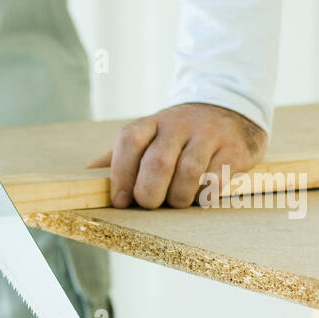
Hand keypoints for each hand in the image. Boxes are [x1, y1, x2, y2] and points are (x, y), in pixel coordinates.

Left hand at [89, 103, 267, 208]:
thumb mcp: (149, 137)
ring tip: (177, 202)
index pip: (129, 141)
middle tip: (150, 204)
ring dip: (179, 198)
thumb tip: (86, 177)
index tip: (120, 200)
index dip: (121, 174)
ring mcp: (208, 135)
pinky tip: (201, 196)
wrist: (231, 113)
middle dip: (149, 193)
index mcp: (152, 122)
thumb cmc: (180, 136)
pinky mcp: (233, 150)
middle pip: (158, 162)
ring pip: (189, 173)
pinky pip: (216, 180)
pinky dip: (205, 195)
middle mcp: (179, 125)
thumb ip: (120, 157)